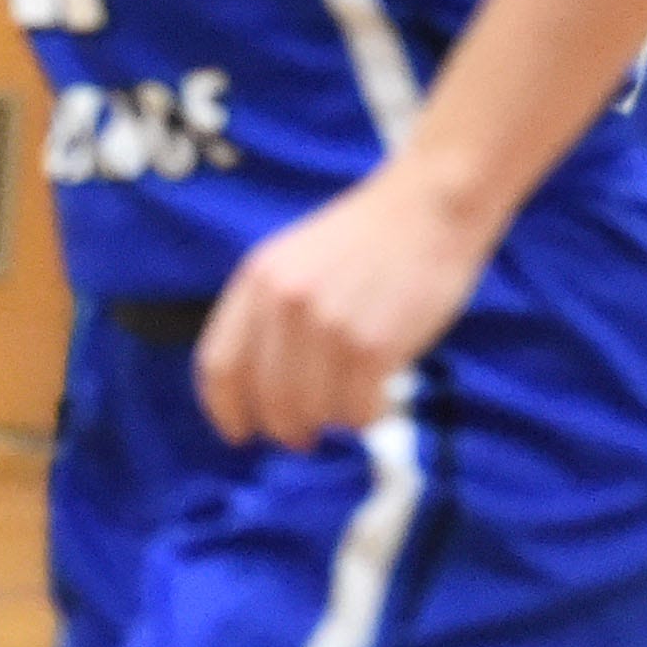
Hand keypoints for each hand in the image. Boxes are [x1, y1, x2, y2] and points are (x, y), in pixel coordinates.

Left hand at [194, 160, 497, 449]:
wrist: (428, 208)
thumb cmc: (366, 239)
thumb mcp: (293, 261)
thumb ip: (270, 313)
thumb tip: (258, 384)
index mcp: (256, 280)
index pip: (218, 364)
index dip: (224, 408)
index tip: (238, 432)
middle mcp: (284, 304)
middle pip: (267, 397)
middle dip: (284, 428)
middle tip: (303, 437)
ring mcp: (328, 325)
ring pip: (314, 410)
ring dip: (332, 422)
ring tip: (349, 407)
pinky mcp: (374, 344)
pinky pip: (359, 410)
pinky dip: (367, 418)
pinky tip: (378, 402)